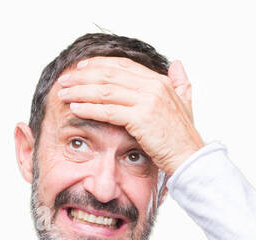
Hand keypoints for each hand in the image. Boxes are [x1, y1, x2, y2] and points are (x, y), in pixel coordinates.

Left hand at [55, 57, 202, 175]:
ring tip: (64, 94)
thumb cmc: (184, 138)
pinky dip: (89, 108)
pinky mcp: (140, 118)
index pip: (123, 66)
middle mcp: (153, 87)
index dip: (99, 65)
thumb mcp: (186, 104)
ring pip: (105, 91)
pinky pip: (108, 110)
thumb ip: (180, 82)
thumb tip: (177, 64)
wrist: (191, 159)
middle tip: (65, 80)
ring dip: (80, 91)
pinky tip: (76, 108)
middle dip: (83, 76)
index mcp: (160, 82)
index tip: (82, 68)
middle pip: (110, 75)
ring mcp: (147, 101)